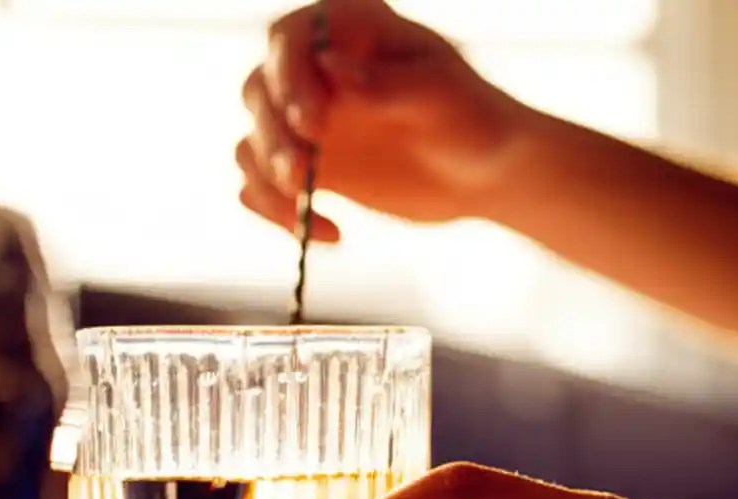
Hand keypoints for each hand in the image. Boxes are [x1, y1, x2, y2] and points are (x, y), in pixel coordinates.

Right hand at [237, 0, 534, 239]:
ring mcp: (305, 118)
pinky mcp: (303, 165)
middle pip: (259, 90)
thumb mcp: (440, 97)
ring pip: (253, 141)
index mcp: (350, 29)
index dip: (288, 76)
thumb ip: (385, 84)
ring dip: (267, 176)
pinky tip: (330, 230)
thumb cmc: (474, 120)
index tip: (313, 122)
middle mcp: (316, 69)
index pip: (289, 37)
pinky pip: (260, 186)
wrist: (484, 173)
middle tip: (301, 173)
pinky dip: (277, 212)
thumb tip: (330, 68)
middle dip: (272, 135)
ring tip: (308, 205)